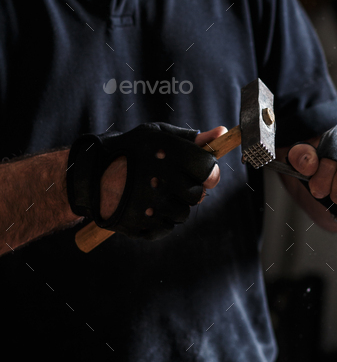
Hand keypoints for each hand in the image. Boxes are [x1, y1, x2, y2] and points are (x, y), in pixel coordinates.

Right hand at [100, 126, 225, 217]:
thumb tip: (221, 133)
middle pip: (197, 194)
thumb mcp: (156, 135)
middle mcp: (161, 180)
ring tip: (156, 193)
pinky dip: (160, 221)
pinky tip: (147, 206)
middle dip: (189, 189)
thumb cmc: (129, 150)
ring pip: (183, 213)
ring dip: (175, 205)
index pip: (207, 167)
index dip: (208, 170)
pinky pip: (166, 228)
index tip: (202, 171)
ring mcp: (150, 205)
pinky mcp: (140, 224)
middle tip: (173, 182)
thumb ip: (189, 137)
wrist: (90, 174)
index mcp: (167, 154)